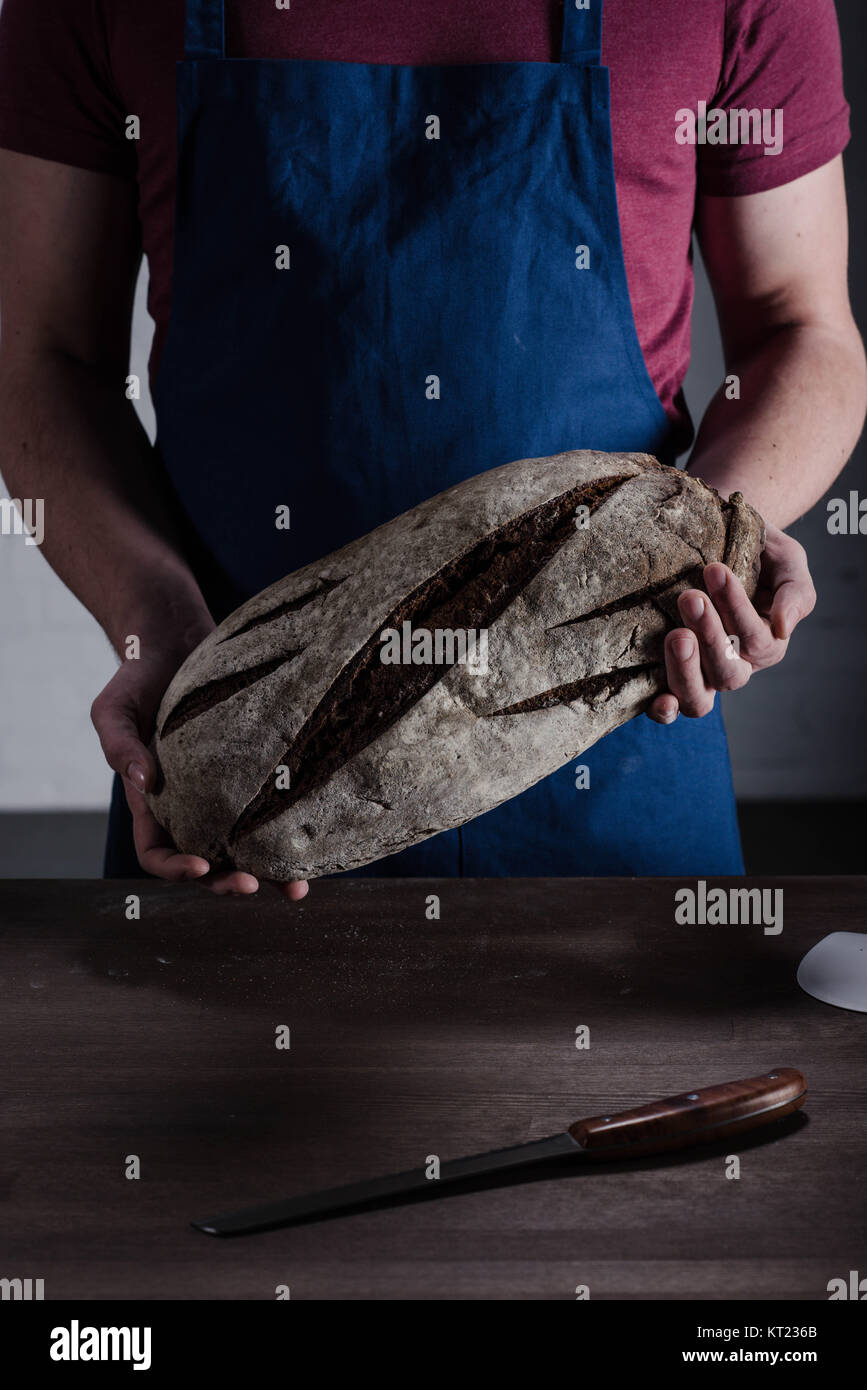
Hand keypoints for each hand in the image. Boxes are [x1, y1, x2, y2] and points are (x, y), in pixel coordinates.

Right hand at [91, 636, 309, 899]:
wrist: (175, 643)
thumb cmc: (137, 677)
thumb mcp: (113, 708)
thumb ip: (119, 746)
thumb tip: (144, 783)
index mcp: (151, 803)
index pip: (157, 853)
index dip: (175, 869)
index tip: (200, 867)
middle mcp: (190, 806)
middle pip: (207, 862)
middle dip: (228, 881)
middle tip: (253, 885)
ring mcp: (224, 792)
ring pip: (245, 846)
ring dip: (269, 873)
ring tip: (298, 888)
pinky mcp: (254, 773)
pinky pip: (271, 809)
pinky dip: (290, 829)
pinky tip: (316, 839)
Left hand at [647, 523, 815, 722]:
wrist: (720, 540)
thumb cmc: (758, 554)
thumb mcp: (787, 562)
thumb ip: (795, 593)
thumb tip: (783, 626)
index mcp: (766, 644)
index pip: (754, 638)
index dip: (735, 607)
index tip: (715, 569)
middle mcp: (736, 666)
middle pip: (728, 672)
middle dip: (710, 636)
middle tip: (691, 598)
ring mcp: (702, 675)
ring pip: (700, 697)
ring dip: (686, 670)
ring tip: (675, 634)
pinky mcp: (671, 675)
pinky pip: (671, 707)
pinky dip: (665, 710)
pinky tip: (659, 701)